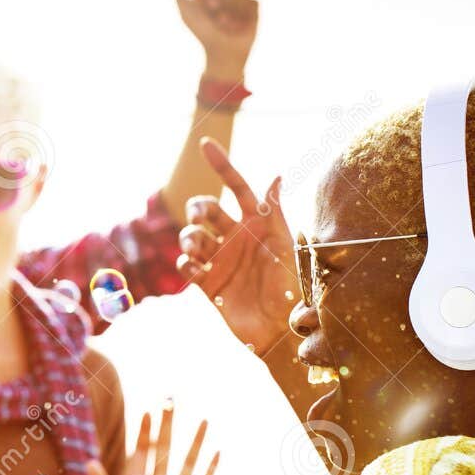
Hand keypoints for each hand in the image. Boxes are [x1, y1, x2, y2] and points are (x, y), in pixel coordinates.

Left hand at [89, 402, 217, 474]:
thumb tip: (89, 462)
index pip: (140, 452)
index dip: (144, 432)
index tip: (148, 411)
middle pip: (164, 450)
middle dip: (168, 426)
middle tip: (171, 399)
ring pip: (187, 463)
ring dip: (194, 443)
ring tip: (204, 420)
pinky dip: (209, 470)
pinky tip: (217, 453)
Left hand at [174, 0, 257, 78]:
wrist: (222, 51)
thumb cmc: (203, 33)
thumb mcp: (185, 13)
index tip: (204, 7)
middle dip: (220, 2)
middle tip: (216, 19)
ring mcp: (239, 1)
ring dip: (232, 10)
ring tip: (227, 25)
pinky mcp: (253, 9)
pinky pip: (252, 1)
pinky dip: (245, 14)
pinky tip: (241, 25)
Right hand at [178, 138, 296, 354]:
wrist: (276, 329)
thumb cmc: (288, 287)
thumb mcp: (283, 245)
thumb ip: (275, 212)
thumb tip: (276, 174)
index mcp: (257, 223)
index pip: (236, 187)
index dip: (222, 165)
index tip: (204, 144)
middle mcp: (235, 237)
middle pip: (207, 209)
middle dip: (198, 208)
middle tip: (200, 218)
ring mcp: (219, 258)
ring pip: (191, 236)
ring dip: (190, 238)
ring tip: (196, 250)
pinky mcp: (207, 282)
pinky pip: (186, 265)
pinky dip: (186, 264)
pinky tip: (195, 271)